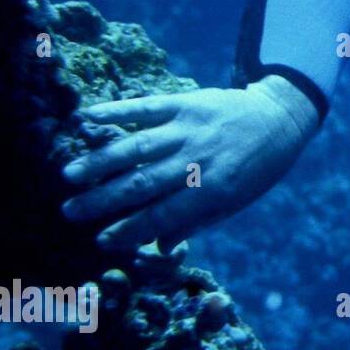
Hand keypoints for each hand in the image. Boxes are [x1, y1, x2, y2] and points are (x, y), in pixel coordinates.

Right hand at [61, 75, 320, 252]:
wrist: (279, 119)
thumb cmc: (255, 169)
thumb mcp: (235, 202)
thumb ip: (196, 221)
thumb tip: (158, 246)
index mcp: (213, 189)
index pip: (162, 215)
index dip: (131, 230)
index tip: (101, 240)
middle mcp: (198, 159)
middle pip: (142, 183)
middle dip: (104, 200)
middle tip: (71, 212)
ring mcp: (190, 129)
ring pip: (138, 147)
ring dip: (101, 161)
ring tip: (70, 175)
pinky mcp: (185, 102)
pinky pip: (146, 107)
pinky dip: (115, 111)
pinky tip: (87, 117)